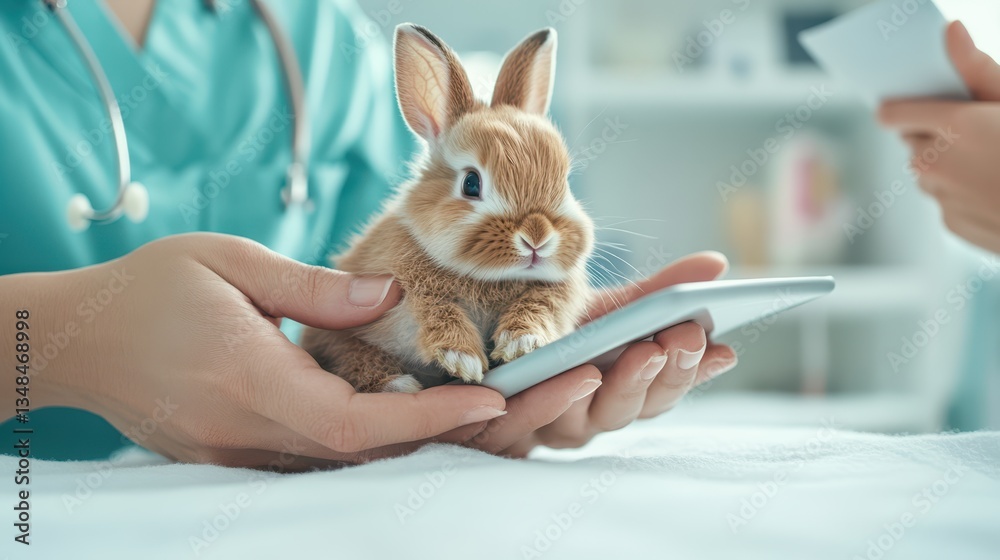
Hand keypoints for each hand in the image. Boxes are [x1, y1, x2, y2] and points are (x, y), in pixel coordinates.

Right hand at [23, 233, 505, 468]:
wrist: (74, 340)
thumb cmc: (147, 289)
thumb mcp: (228, 262)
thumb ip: (314, 286)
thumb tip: (391, 296)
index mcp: (249, 380)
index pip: (356, 421)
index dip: (429, 417)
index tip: (490, 399)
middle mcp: (249, 435)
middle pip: (367, 454)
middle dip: (446, 433)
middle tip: (518, 401)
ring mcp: (240, 457)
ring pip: (348, 463)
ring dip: (416, 441)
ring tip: (483, 406)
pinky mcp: (236, 458)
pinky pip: (319, 459)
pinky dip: (373, 443)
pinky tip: (411, 415)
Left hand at [455, 252, 736, 456]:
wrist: (471, 337)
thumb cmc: (548, 324)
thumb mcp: (603, 307)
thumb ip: (656, 293)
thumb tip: (717, 264)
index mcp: (616, 394)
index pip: (663, 390)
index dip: (695, 372)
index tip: (725, 347)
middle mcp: (584, 417)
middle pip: (631, 409)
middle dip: (662, 373)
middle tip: (682, 336)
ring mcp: (542, 425)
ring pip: (586, 419)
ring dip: (620, 386)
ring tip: (644, 349)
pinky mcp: (498, 426)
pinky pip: (526, 420)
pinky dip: (556, 398)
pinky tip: (580, 373)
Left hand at [879, 21, 999, 252]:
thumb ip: (978, 69)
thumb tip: (950, 30)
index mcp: (954, 125)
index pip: (893, 114)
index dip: (901, 107)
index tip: (908, 104)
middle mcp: (938, 162)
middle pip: (912, 142)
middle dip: (932, 135)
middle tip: (972, 132)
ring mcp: (943, 196)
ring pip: (927, 173)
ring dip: (946, 166)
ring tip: (990, 162)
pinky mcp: (952, 222)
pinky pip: (946, 201)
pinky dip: (963, 194)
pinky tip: (996, 190)